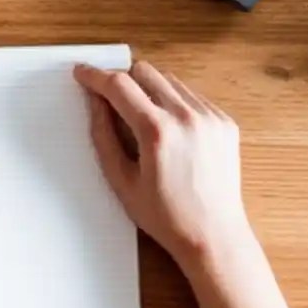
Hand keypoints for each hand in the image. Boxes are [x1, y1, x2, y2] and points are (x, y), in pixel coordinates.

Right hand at [75, 61, 249, 267]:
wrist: (213, 235)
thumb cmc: (164, 215)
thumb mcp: (121, 180)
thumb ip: (103, 135)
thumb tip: (94, 101)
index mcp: (157, 132)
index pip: (119, 85)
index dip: (95, 75)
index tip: (82, 72)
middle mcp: (186, 117)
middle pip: (145, 71)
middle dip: (123, 80)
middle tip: (112, 99)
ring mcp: (210, 117)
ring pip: (170, 80)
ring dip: (149, 89)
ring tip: (143, 120)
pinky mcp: (225, 122)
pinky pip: (192, 96)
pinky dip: (174, 102)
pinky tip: (169, 130)